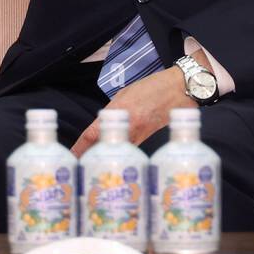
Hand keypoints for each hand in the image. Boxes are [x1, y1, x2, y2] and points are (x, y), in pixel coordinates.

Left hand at [71, 66, 194, 157]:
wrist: (181, 88)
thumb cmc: (153, 87)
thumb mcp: (126, 94)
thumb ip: (114, 111)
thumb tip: (104, 124)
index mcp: (119, 111)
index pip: (93, 134)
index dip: (80, 148)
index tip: (72, 157)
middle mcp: (129, 126)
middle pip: (104, 148)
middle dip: (93, 157)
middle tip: (83, 166)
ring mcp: (142, 135)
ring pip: (119, 153)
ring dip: (109, 158)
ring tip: (99, 165)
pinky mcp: (153, 141)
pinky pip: (134, 152)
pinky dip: (126, 155)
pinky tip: (123, 159)